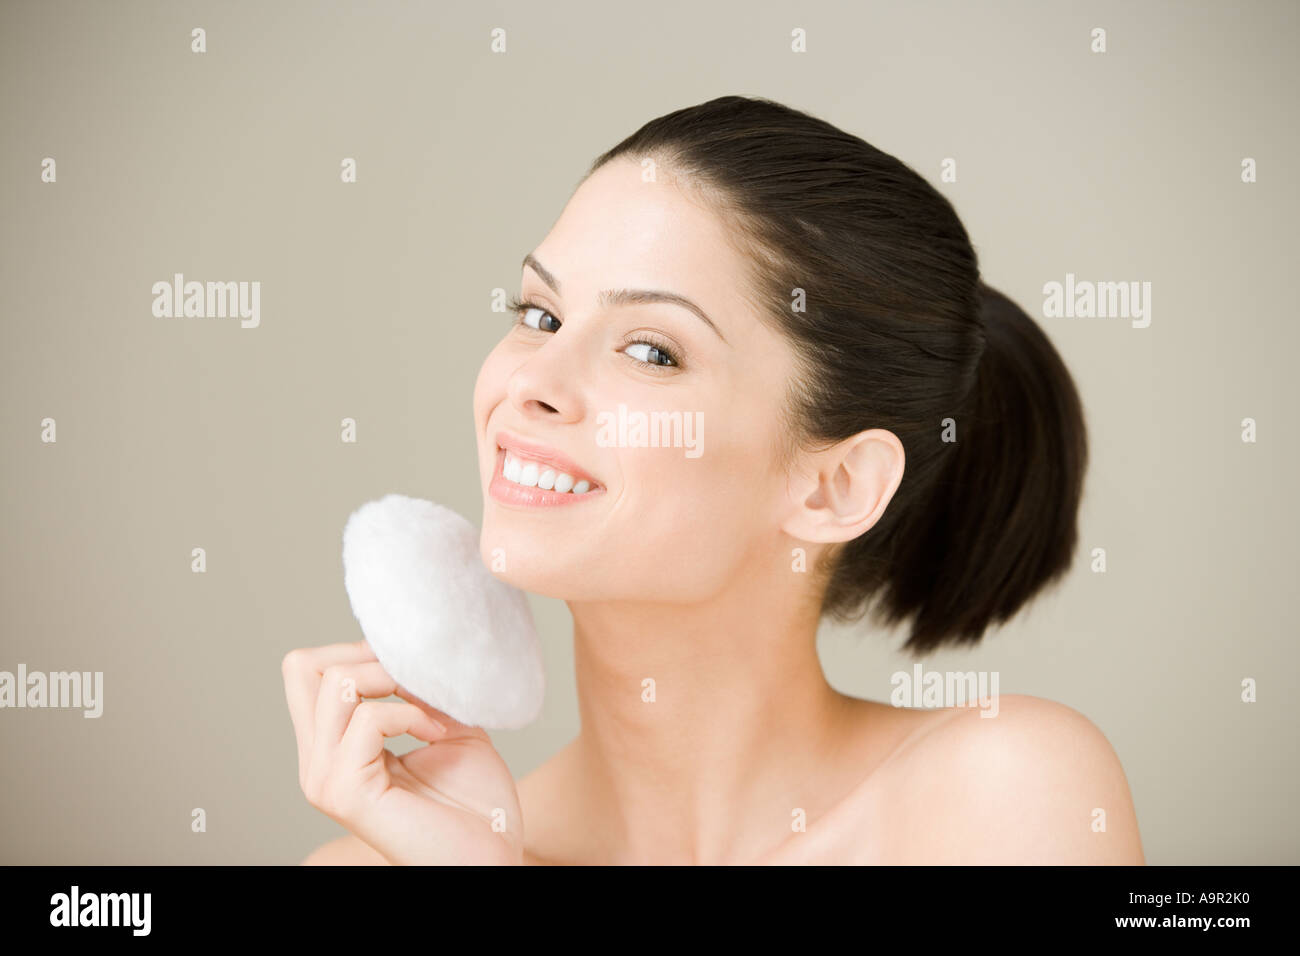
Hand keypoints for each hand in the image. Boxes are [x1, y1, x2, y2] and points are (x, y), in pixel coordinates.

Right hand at [282, 640, 522, 864]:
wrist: (493, 855)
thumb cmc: (475, 801)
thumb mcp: (443, 721)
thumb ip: (415, 687)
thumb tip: (400, 647)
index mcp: (331, 747)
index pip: (305, 669)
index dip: (357, 648)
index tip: (410, 668)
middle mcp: (316, 762)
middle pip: (302, 665)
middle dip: (368, 654)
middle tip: (417, 680)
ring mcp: (324, 779)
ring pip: (334, 683)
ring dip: (393, 680)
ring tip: (432, 710)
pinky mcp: (345, 793)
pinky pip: (367, 720)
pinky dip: (411, 715)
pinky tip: (438, 734)